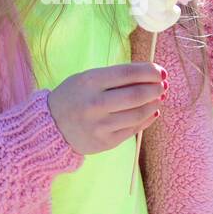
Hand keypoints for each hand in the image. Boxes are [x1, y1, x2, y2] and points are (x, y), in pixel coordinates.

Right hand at [47, 62, 167, 155]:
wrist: (50, 126)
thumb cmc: (74, 96)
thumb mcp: (86, 79)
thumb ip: (116, 77)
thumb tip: (152, 75)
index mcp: (89, 82)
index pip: (127, 73)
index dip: (149, 72)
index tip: (160, 71)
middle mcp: (95, 104)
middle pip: (136, 95)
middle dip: (155, 88)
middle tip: (162, 85)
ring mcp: (100, 125)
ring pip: (138, 114)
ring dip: (154, 104)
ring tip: (158, 98)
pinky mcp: (105, 142)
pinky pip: (133, 130)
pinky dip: (147, 119)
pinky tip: (151, 112)